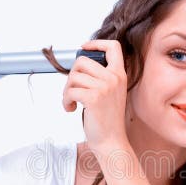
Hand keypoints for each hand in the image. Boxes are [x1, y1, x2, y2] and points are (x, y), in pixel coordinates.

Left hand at [62, 39, 129, 154]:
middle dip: (71, 76)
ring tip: (70, 102)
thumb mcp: (109, 92)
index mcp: (120, 75)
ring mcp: (105, 87)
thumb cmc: (107, 119)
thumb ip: (100, 77)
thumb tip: (79, 65)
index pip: (113, 47)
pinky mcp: (93, 98)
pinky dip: (65, 100)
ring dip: (66, 91)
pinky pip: (70, 91)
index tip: (84, 48)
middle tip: (72, 90)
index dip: (96, 43)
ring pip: (73, 77)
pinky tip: (70, 109)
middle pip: (82, 61)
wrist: (111, 141)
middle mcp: (114, 78)